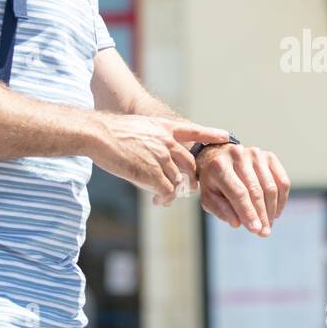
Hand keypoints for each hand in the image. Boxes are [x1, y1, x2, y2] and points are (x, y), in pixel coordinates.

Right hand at [87, 113, 229, 203]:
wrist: (100, 134)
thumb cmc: (113, 132)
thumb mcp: (140, 127)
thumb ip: (155, 142)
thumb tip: (161, 159)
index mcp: (165, 128)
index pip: (194, 130)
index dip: (211, 134)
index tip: (226, 136)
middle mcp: (168, 142)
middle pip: (189, 163)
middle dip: (191, 178)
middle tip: (188, 188)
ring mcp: (162, 157)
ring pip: (177, 179)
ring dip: (173, 191)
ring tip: (165, 198)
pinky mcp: (153, 173)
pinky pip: (166, 190)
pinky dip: (165, 197)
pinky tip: (160, 200)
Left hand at [196, 143, 289, 235]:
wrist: (219, 157)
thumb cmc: (213, 182)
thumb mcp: (209, 197)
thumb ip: (221, 210)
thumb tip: (238, 223)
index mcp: (219, 166)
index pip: (238, 193)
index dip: (248, 213)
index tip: (255, 230)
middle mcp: (238, 155)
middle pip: (256, 190)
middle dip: (261, 215)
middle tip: (264, 232)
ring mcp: (256, 154)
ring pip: (270, 186)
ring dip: (272, 209)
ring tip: (269, 224)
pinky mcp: (269, 156)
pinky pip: (282, 180)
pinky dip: (282, 199)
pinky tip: (276, 212)